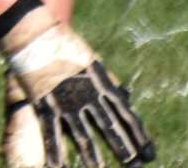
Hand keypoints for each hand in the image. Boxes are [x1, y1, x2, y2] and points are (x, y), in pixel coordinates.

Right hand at [0, 17, 155, 164]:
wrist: (37, 34)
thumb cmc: (65, 46)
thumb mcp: (93, 63)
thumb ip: (106, 83)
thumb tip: (123, 101)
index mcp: (102, 84)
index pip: (126, 115)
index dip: (139, 135)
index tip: (150, 153)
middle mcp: (88, 97)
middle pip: (109, 127)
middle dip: (123, 148)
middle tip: (134, 165)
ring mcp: (67, 103)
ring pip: (83, 136)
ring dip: (93, 156)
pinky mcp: (46, 105)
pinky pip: (52, 133)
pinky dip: (55, 152)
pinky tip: (58, 167)